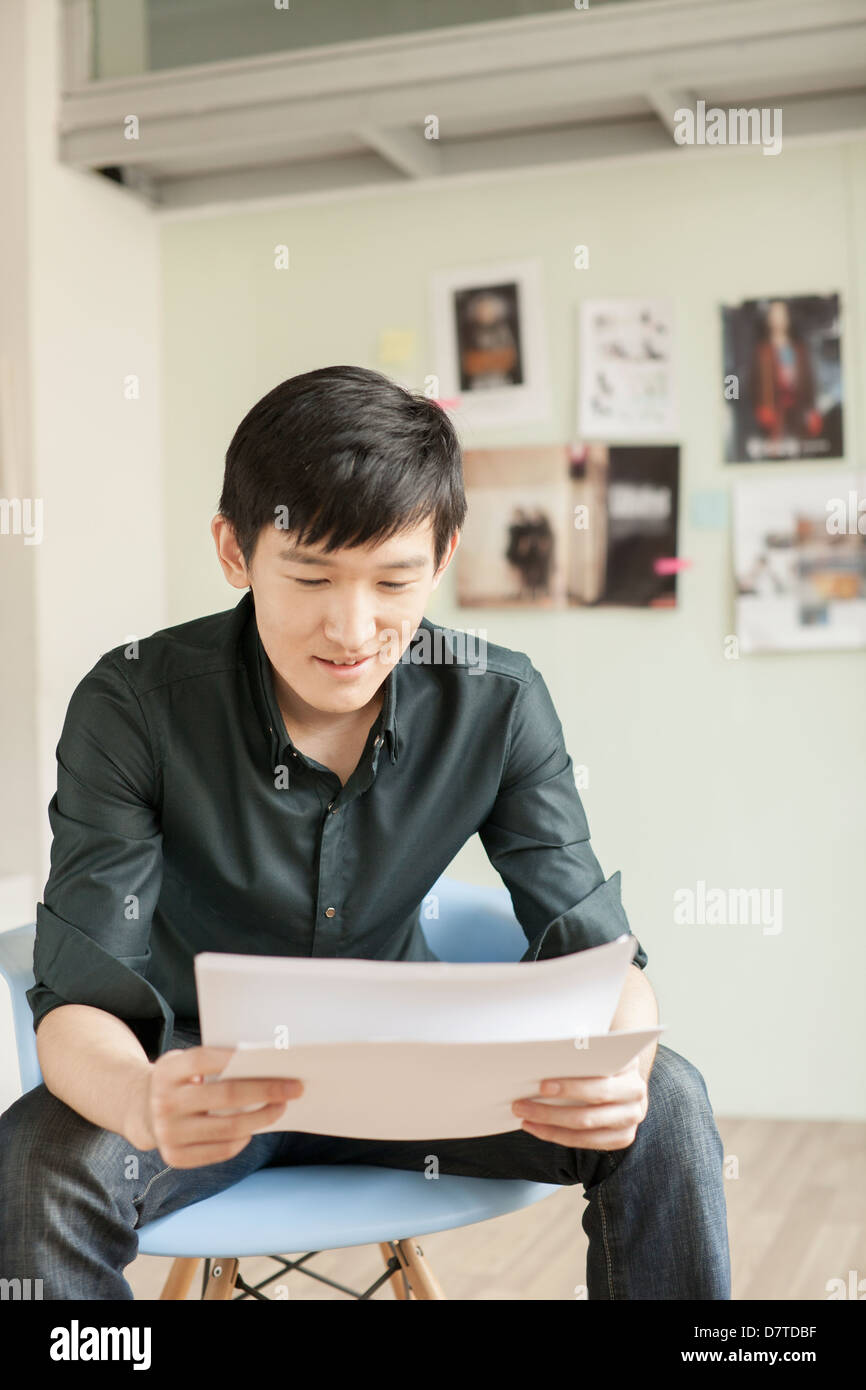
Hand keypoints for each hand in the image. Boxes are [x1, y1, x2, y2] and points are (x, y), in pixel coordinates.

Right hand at [125, 1046, 302, 1167]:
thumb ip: (212, 1062)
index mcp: (166, 1072)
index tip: (272, 1057)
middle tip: (295, 1087)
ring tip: (281, 1107)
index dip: (237, 1057)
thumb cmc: (178, 1080)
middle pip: (226, 1095)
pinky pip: (221, 1150)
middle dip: (266, 1090)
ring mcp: (168, 1133)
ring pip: (229, 1127)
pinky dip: (243, 1139)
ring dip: (263, 1117)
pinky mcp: (175, 1157)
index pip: (205, 1060)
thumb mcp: (184, 1063)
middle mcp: (164, 1103)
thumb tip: (262, 1065)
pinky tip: (254, 1128)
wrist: (142, 1110)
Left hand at [511, 1058, 647, 1149]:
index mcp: (629, 1065)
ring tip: (524, 1115)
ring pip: (586, 1126)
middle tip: (521, 1103)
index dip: (571, 1086)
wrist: (626, 1079)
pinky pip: (587, 1142)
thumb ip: (579, 1050)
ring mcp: (631, 1118)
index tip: (541, 1085)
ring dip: (550, 1123)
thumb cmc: (600, 1059)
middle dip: (552, 1108)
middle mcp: (635, 1093)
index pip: (599, 1078)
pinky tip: (536, 1127)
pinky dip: (557, 1135)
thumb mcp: (595, 1048)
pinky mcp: (623, 1138)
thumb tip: (543, 1052)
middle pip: (590, 1107)